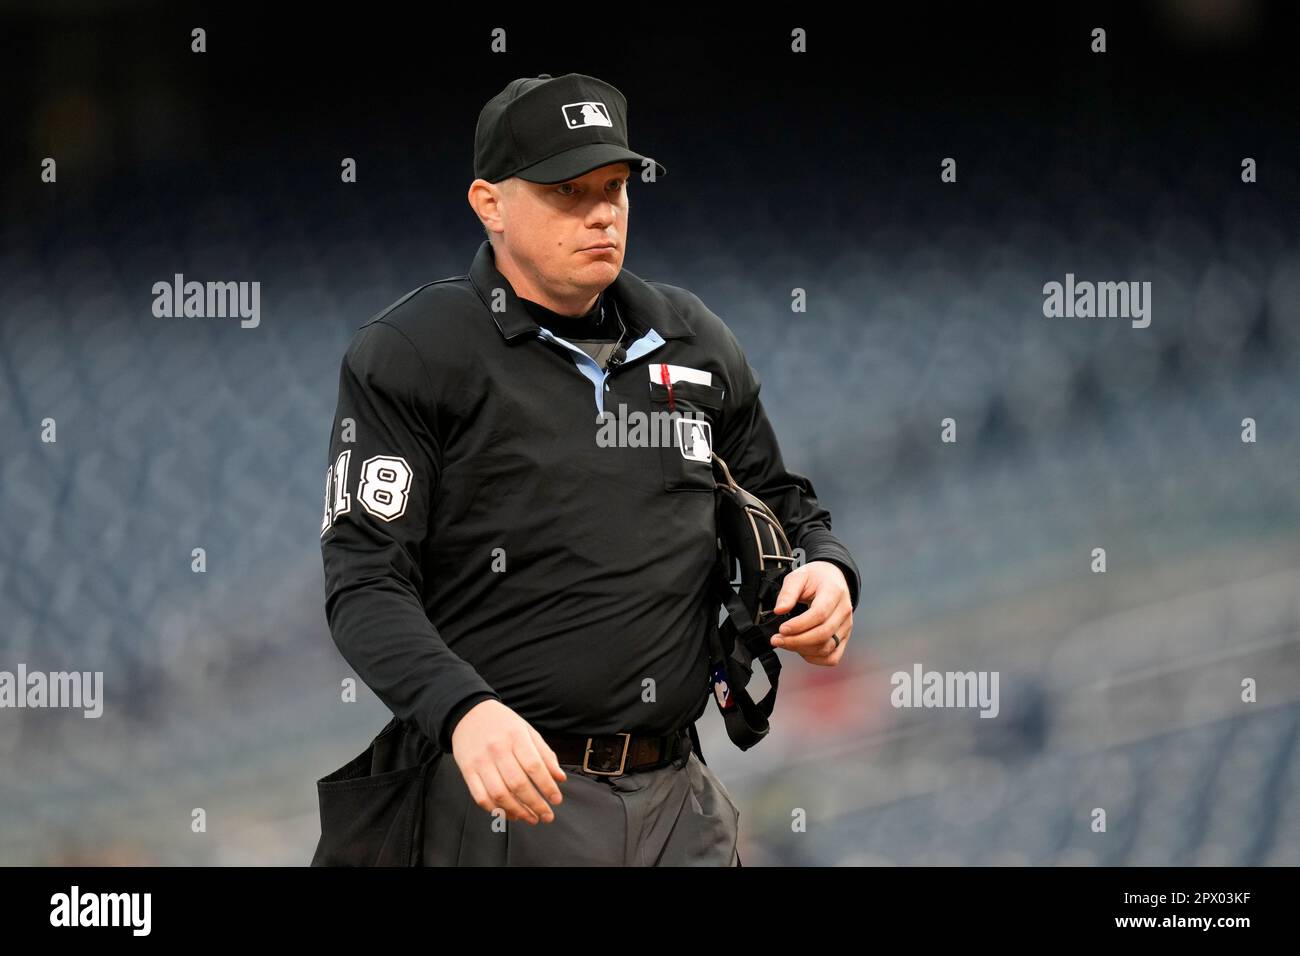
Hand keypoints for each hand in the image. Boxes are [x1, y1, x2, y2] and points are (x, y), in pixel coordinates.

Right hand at [450, 699, 566, 824]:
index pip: (534, 766)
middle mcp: (497, 749)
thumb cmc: (502, 723)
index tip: (556, 800)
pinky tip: (509, 814)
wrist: (468, 713)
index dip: (547, 786)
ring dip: (518, 811)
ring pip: (499, 794)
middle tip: (547, 815)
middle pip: (518, 784)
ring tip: (530, 818)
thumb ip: (545, 754)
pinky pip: (481, 797)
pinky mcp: (467, 771)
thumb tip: (560, 778)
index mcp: (516, 737)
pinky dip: (495, 810)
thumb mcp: (527, 730)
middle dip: (535, 804)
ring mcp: (480, 761)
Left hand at [769, 560, 853, 666]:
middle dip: (797, 641)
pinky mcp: (844, 638)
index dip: (799, 625)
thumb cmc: (815, 578)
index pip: (819, 614)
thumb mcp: (798, 576)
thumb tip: (779, 610)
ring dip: (803, 650)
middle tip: (777, 639)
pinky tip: (800, 650)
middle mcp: (844, 611)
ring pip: (827, 648)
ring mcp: (846, 626)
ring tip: (785, 643)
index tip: (781, 629)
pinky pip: (833, 657)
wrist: (832, 578)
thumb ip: (788, 592)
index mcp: (834, 592)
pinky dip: (815, 658)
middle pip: (823, 634)